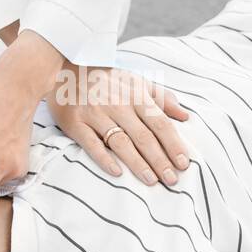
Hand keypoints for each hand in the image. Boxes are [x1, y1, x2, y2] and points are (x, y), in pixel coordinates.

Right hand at [48, 64, 189, 185]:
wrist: (65, 70)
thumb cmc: (108, 80)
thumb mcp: (137, 81)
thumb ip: (162, 98)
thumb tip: (185, 116)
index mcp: (135, 94)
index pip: (160, 122)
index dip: (173, 144)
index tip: (184, 163)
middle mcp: (117, 104)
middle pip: (143, 136)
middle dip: (160, 160)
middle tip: (172, 180)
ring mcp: (95, 113)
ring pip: (121, 142)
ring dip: (137, 163)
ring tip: (151, 180)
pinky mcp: (76, 123)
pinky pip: (91, 144)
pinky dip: (104, 159)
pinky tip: (117, 173)